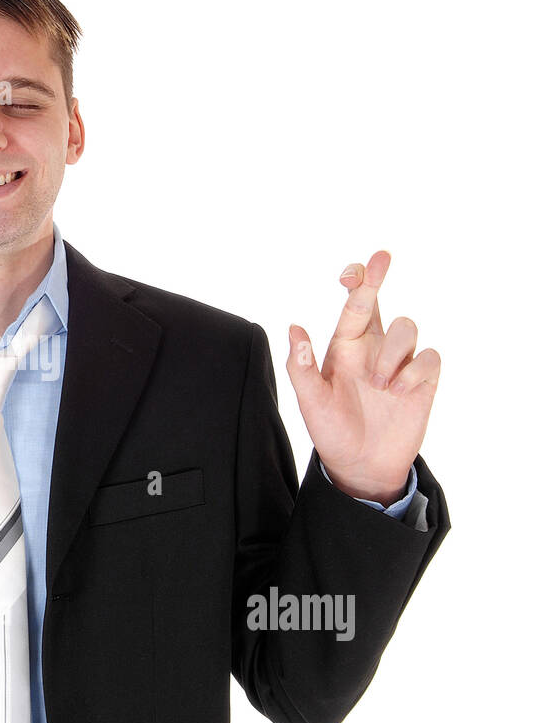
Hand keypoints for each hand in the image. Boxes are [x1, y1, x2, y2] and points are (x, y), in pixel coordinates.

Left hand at [286, 252, 439, 504]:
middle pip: (379, 302)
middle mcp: (372, 347)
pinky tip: (399, 392)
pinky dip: (415, 371)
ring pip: (405, 327)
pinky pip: (428, 357)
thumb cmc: (332, 431)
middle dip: (379, 276)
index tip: (351, 270)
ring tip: (380, 383)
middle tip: (381, 256)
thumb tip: (294, 328)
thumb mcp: (312, 403)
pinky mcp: (422, 380)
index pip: (352, 305)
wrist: (362, 465)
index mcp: (345, 346)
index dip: (355, 281)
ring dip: (392, 351)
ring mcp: (399, 362)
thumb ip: (302, 367)